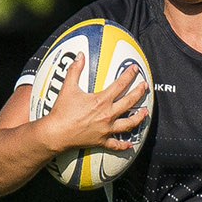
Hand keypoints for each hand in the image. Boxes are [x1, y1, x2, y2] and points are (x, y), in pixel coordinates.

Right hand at [36, 52, 150, 152]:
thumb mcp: (68, 87)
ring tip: (145, 113)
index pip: (120, 84)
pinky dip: (123, 145)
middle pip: (129, 102)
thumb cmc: (62, 112)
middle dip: (139, 93)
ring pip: (128, 124)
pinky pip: (116, 144)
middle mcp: (107, 115)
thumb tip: (80, 56)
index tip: (135, 69)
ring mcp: (106, 129)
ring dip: (138, 118)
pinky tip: (129, 145)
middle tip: (145, 87)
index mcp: (101, 101)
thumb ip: (75, 70)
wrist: (56, 133)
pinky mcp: (101, 141)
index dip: (129, 75)